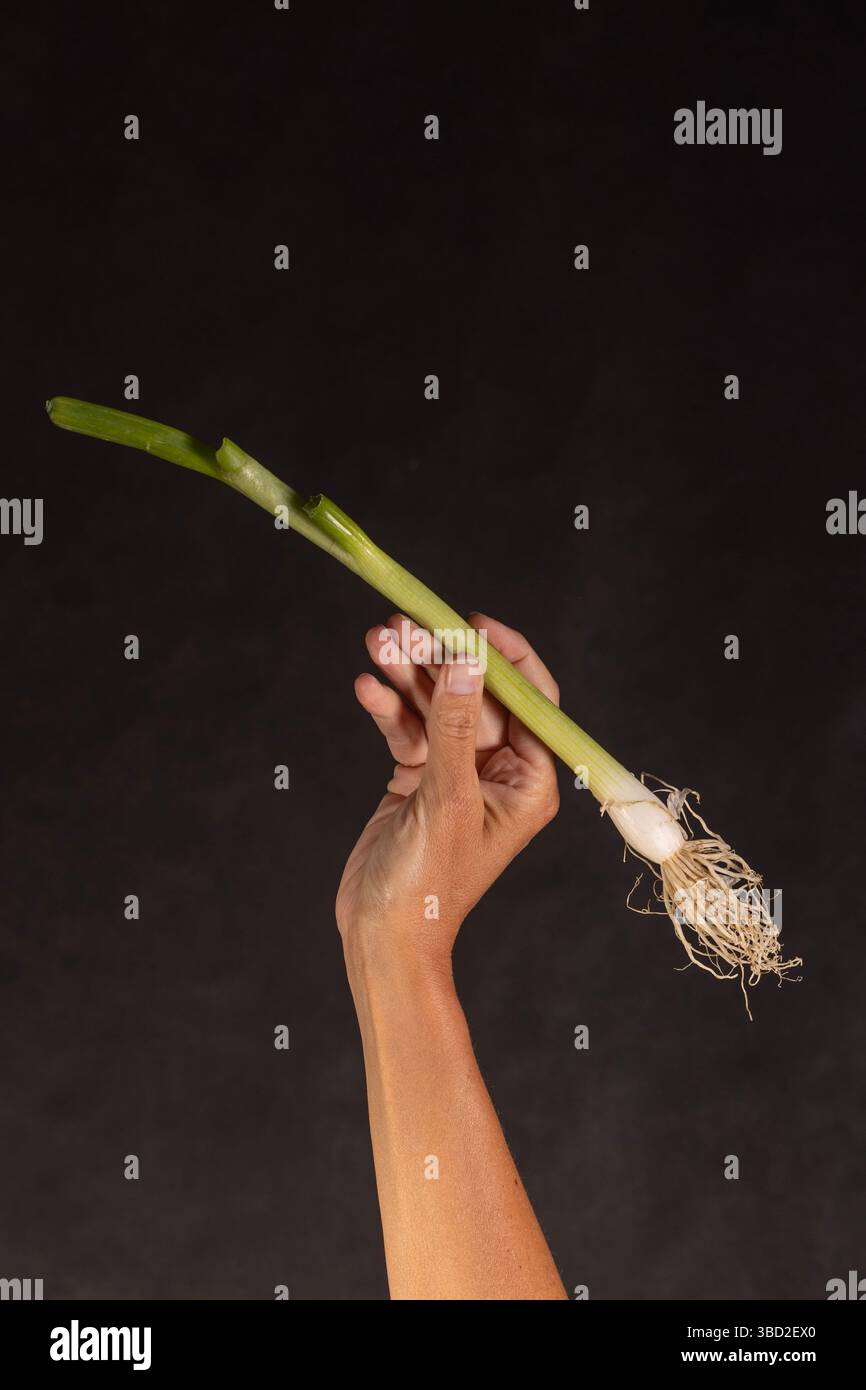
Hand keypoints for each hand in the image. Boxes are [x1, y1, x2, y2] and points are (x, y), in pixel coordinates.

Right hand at [336, 612, 560, 980]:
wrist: (382, 933)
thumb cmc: (428, 884)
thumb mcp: (447, 799)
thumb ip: (456, 727)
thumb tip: (468, 661)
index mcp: (528, 781)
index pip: (530, 701)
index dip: (503, 656)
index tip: (469, 623)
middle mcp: (498, 772)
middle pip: (474, 694)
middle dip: (438, 659)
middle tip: (401, 628)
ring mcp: (456, 772)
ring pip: (435, 705)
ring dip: (406, 675)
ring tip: (376, 643)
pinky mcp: (418, 778)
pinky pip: (407, 728)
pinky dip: (387, 707)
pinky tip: (366, 687)